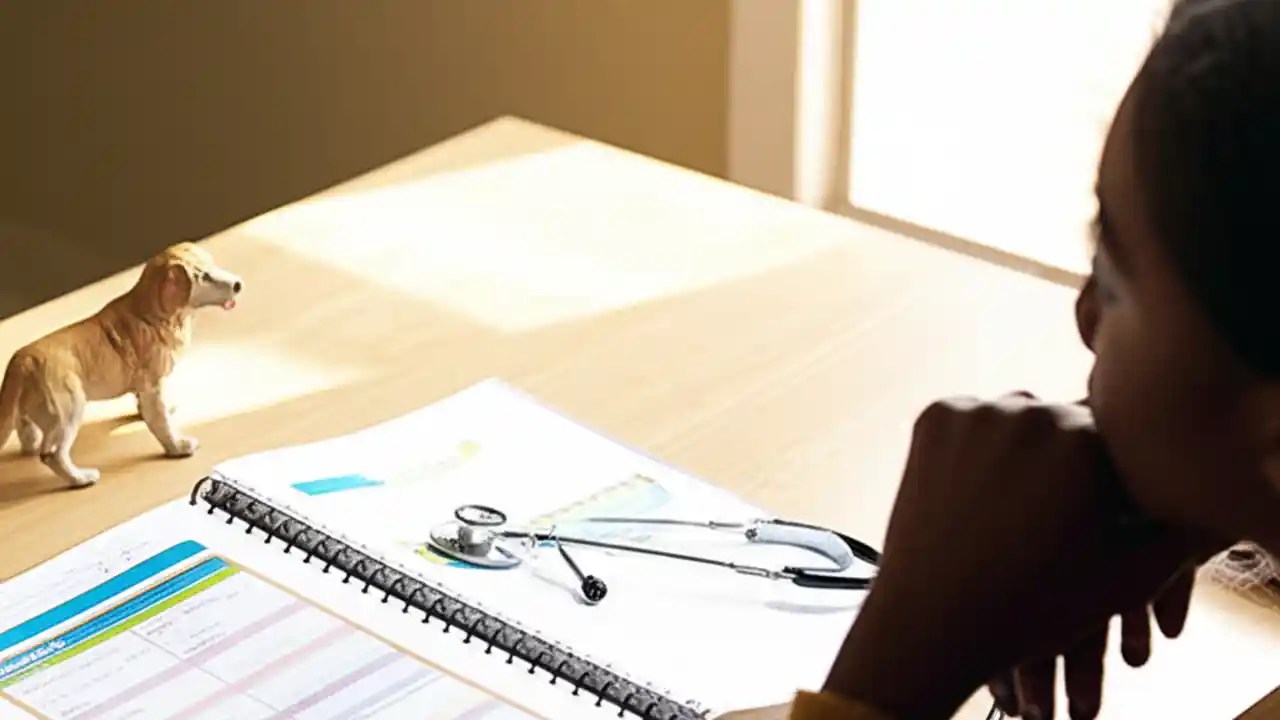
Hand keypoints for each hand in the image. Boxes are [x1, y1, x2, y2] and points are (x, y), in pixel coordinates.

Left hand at [820, 393, 1218, 718]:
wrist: (935, 620)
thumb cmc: (1036, 608)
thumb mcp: (1126, 582)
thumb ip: (1175, 536)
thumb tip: (1193, 502)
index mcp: (1091, 443)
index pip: (1113, 442)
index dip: (1104, 481)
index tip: (1087, 517)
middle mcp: (1036, 412)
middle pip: (1062, 422)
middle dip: (1061, 460)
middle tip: (1042, 514)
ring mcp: (979, 410)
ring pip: (1014, 416)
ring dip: (1016, 446)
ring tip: (1007, 504)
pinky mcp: (935, 415)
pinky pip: (968, 417)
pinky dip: (971, 443)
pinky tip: (971, 488)